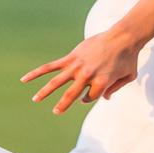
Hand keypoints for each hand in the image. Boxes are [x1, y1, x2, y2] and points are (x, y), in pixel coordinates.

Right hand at [22, 32, 140, 115]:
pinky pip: (51, 66)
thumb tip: (104, 98)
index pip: (90, 97)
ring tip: (35, 100)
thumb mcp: (128, 77)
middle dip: (63, 105)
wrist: (122, 38)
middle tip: (56, 112)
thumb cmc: (127, 58)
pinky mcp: (70, 57)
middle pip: (71, 95)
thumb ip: (116, 89)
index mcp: (101, 84)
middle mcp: (87, 77)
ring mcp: (77, 67)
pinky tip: (25, 78)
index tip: (85, 96)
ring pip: (57, 82)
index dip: (88, 98)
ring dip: (45, 92)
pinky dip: (37, 72)